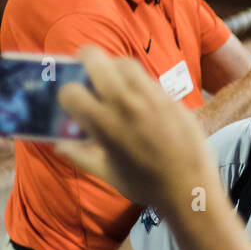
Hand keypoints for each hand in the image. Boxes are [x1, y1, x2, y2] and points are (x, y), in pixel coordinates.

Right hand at [55, 46, 220, 214]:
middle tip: (84, 68)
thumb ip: (80, 156)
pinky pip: (149, 79)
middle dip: (84, 60)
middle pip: (96, 61)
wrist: (191, 188)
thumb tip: (59, 145)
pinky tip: (137, 95)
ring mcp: (152, 99)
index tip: (72, 101)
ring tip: (111, 79)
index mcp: (104, 125)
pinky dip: (137, 80)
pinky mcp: (172, 100)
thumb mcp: (108, 174)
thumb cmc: (146, 186)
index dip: (67, 94)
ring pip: (126, 63)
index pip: (71, 91)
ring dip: (113, 66)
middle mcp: (127, 106)